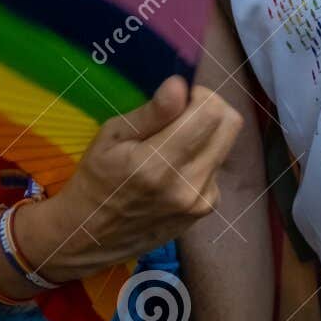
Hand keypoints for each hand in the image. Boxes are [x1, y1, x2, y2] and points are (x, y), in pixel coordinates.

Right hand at [25, 76, 240, 279]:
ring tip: (171, 145)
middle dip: (209, 108)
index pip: (210, 113)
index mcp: (159, 164)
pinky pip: (217, 168)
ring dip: (205, 134)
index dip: (198, 94)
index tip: (176, 99)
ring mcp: (201, 202)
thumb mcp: (111, 137)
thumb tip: (180, 84)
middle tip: (180, 113)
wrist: (91, 236)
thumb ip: (151, 113)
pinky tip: (174, 168)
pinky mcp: (206, 210)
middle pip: (229, 125)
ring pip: (226, 145)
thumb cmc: (96, 179)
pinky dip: (202, 158)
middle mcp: (189, 185)